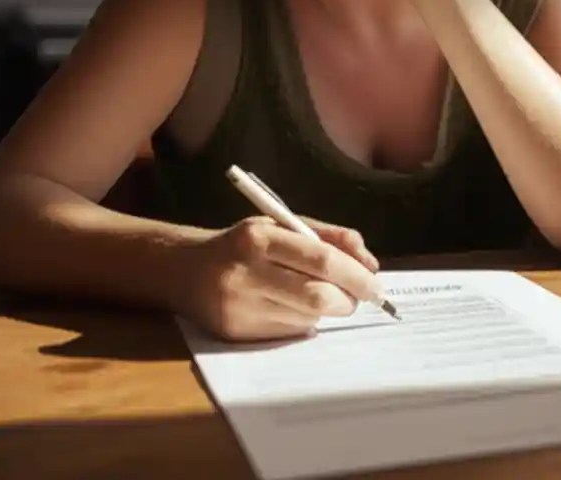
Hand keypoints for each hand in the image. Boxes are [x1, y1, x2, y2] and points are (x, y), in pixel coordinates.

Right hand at [177, 216, 381, 341]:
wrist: (184, 270)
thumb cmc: (245, 244)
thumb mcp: (282, 226)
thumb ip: (329, 238)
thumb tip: (371, 264)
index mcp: (259, 238)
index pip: (320, 259)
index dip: (355, 275)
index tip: (376, 285)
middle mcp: (245, 273)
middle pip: (317, 297)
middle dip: (347, 300)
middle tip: (355, 297)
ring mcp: (239, 307)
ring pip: (306, 318)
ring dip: (326, 311)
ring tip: (321, 298)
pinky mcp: (235, 334)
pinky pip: (288, 333)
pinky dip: (303, 322)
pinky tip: (290, 309)